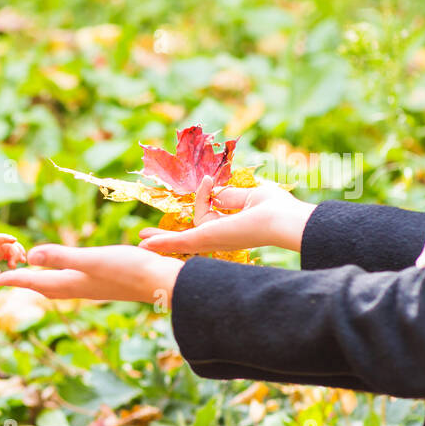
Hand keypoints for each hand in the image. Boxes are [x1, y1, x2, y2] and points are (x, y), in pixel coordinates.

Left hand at [0, 233, 27, 275]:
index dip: (6, 238)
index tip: (14, 240)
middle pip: (10, 245)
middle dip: (15, 253)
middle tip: (13, 265)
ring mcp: (3, 247)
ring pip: (15, 248)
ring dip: (19, 254)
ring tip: (22, 261)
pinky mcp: (5, 253)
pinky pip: (14, 253)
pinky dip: (18, 257)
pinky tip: (22, 261)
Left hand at [0, 243, 183, 307]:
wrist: (161, 283)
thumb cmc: (128, 269)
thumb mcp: (90, 258)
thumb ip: (60, 256)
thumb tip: (30, 255)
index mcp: (70, 283)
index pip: (34, 281)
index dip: (14, 278)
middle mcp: (77, 288)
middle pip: (42, 287)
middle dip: (23, 282)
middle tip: (6, 278)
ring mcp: (91, 287)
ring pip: (57, 286)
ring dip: (41, 281)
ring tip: (30, 276)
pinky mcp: (103, 284)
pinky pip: (72, 282)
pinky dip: (60, 277)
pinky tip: (67, 273)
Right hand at [137, 175, 315, 254]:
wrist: (283, 221)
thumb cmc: (276, 208)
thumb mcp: (250, 196)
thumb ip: (229, 195)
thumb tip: (214, 189)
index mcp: (230, 228)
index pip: (207, 212)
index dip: (205, 194)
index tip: (209, 180)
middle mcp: (219, 238)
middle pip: (187, 237)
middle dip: (167, 238)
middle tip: (146, 237)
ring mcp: (211, 240)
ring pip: (180, 242)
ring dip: (160, 242)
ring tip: (141, 242)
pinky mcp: (206, 239)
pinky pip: (180, 242)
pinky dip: (162, 244)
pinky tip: (145, 245)